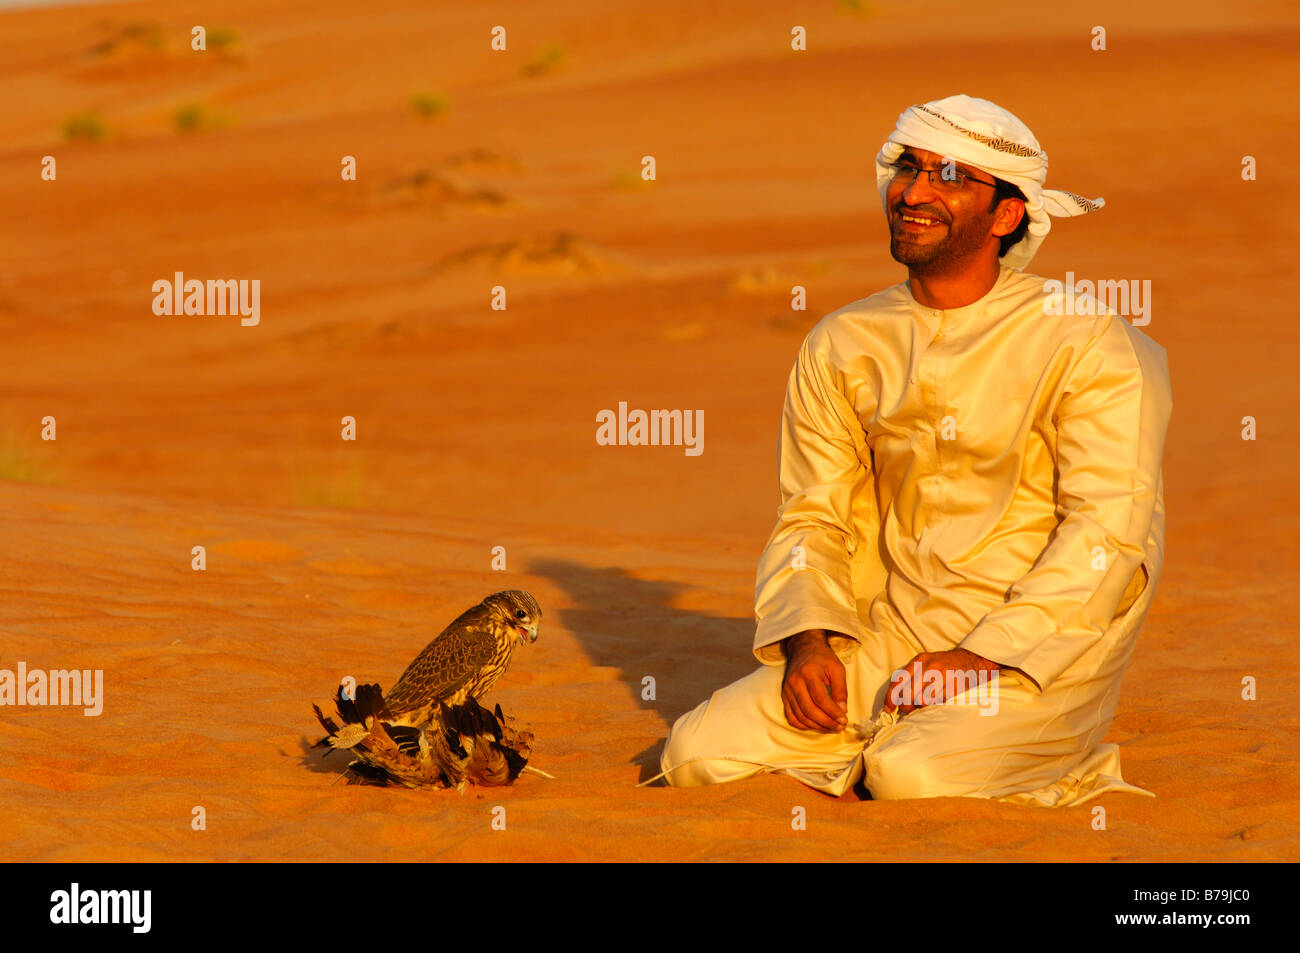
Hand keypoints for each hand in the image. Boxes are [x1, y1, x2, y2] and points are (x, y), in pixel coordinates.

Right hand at [781, 630, 847, 731]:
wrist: (803, 649)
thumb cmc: (823, 658)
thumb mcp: (837, 669)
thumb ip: (841, 690)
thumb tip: (842, 711)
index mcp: (809, 673)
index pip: (820, 699)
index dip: (832, 712)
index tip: (844, 720)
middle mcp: (795, 683)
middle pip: (809, 710)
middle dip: (826, 722)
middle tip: (839, 727)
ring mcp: (787, 690)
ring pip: (800, 716)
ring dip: (817, 726)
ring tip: (831, 727)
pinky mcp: (784, 696)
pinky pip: (791, 717)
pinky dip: (804, 725)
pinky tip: (816, 725)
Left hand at [883, 648, 1000, 714]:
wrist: (973, 661)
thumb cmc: (946, 664)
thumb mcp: (926, 662)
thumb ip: (911, 676)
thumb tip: (896, 697)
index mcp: (920, 661)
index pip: (899, 681)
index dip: (891, 697)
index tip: (889, 708)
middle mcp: (929, 669)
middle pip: (908, 694)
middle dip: (905, 705)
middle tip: (906, 709)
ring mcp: (941, 679)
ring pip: (921, 701)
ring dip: (919, 707)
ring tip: (922, 705)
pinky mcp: (952, 689)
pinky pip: (935, 704)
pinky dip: (931, 707)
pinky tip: (933, 704)